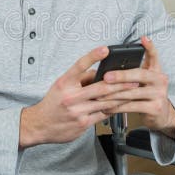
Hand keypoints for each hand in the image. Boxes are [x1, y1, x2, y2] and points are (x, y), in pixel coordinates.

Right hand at [19, 46, 138, 146]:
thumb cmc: (53, 103)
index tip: (106, 49)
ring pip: (105, 102)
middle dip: (120, 83)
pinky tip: (123, 105)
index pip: (79, 66)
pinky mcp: (83, 124)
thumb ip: (81, 78)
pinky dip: (113, 108)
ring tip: (134, 91)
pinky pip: (103, 114)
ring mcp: (77, 111)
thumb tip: (100, 73)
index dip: (93, 56)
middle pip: (100, 87)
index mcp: (64, 83)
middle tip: (134, 78)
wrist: (39, 125)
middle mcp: (70, 96)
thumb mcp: (62, 85)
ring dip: (122, 96)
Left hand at [100, 36, 174, 136]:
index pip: (154, 56)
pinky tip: (107, 108)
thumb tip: (109, 71)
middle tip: (106, 77)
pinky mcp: (155, 108)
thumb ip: (133, 74)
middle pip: (139, 75)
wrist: (161, 115)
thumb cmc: (147, 95)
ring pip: (133, 92)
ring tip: (99, 95)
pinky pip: (132, 106)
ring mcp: (159, 94)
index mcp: (156, 71)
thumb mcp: (144, 82)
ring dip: (113, 94)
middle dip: (121, 76)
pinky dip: (117, 107)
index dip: (149, 47)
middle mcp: (160, 80)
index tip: (143, 38)